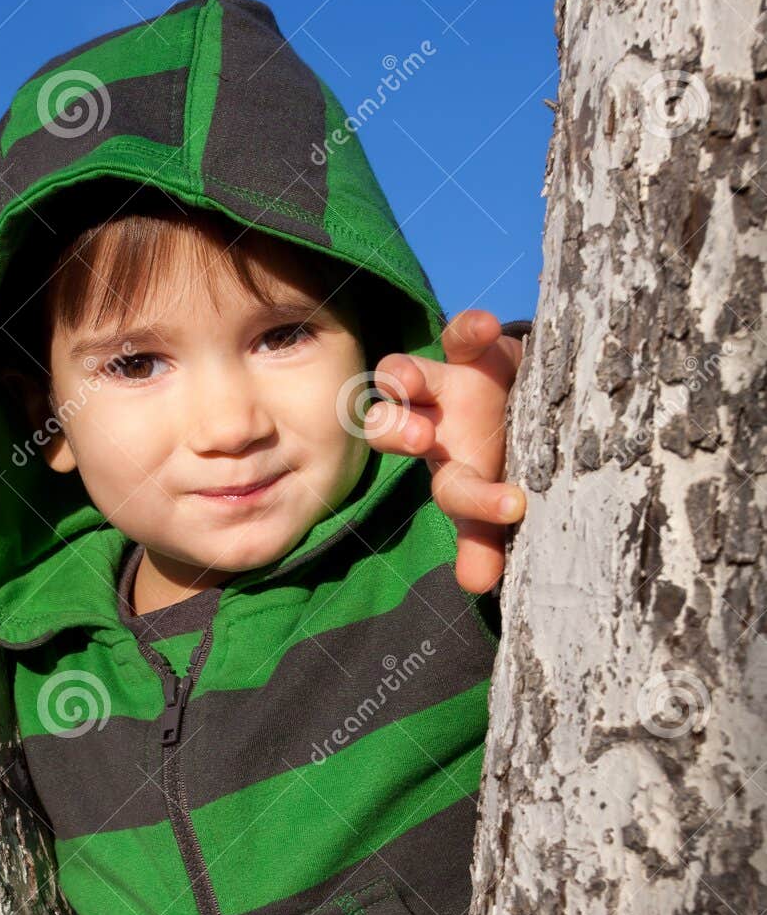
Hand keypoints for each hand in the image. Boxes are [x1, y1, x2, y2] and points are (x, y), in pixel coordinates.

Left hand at [363, 308, 527, 594]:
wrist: (527, 393)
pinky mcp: (466, 347)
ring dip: (403, 377)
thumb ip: (487, 534)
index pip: (452, 491)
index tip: (514, 506)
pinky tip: (483, 327)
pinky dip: (466, 327)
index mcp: (447, 470)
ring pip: (400, 374)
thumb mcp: (502, 491)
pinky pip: (455, 333)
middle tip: (421, 439)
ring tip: (412, 380)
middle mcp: (429, 425)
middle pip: (387, 427)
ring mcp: (442, 383)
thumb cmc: (509, 453)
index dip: (478, 503)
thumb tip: (479, 587)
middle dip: (396, 433)